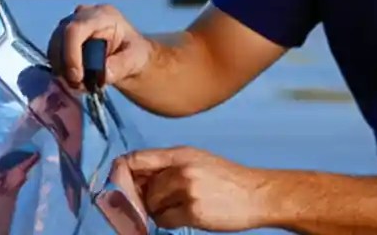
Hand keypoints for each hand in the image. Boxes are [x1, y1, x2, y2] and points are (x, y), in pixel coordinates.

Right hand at [47, 4, 152, 89]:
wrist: (128, 55)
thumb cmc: (134, 54)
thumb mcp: (136, 60)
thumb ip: (121, 65)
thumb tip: (103, 74)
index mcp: (102, 15)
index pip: (75, 29)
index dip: (70, 53)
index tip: (77, 77)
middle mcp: (82, 15)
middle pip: (59, 38)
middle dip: (66, 66)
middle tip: (80, 85)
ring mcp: (70, 24)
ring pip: (53, 48)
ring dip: (63, 70)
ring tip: (82, 84)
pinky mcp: (62, 37)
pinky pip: (53, 54)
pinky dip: (61, 70)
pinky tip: (77, 79)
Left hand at [120, 146, 270, 231]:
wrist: (258, 194)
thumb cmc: (227, 179)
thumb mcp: (198, 161)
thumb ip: (169, 166)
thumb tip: (137, 180)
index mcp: (180, 153)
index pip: (137, 158)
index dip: (122, 172)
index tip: (119, 183)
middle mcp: (181, 168)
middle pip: (142, 186)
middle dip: (143, 199)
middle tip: (152, 205)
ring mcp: (187, 189)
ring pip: (151, 205)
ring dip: (157, 211)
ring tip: (176, 209)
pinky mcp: (194, 210)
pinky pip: (164, 220)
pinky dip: (168, 222)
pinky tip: (184, 217)